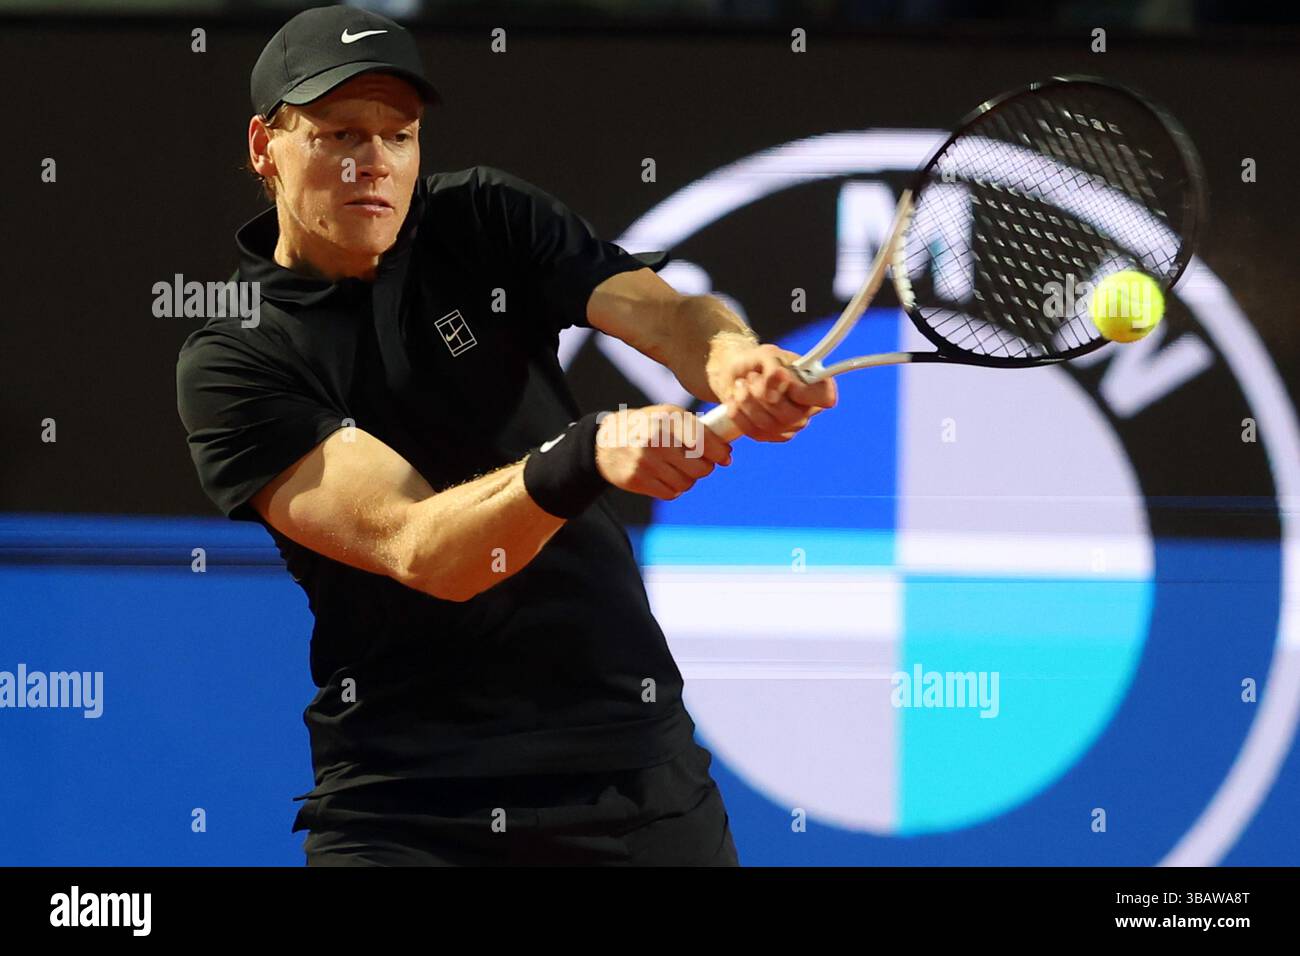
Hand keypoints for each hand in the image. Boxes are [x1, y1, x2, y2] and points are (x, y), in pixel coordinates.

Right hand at [595, 404, 732, 499]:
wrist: (605, 441)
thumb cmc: (646, 427)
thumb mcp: (667, 416)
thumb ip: (696, 430)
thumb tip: (727, 454)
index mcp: (668, 417)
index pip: (704, 441)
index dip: (720, 453)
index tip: (725, 458)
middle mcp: (656, 437)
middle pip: (700, 467)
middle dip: (704, 468)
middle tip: (697, 463)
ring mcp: (645, 459)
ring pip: (686, 483)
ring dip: (687, 480)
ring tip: (675, 469)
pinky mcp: (637, 479)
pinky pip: (670, 493)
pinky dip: (672, 489)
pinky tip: (663, 477)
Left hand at [711, 342, 837, 441]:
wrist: (737, 373)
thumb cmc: (759, 362)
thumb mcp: (766, 354)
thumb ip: (774, 365)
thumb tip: (778, 377)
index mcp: (816, 385)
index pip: (825, 397)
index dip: (803, 392)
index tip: (782, 375)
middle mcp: (808, 409)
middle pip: (791, 416)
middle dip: (763, 394)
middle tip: (752, 377)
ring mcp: (791, 426)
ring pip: (769, 425)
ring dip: (747, 401)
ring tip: (741, 384)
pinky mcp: (772, 435)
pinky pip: (755, 432)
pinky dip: (739, 413)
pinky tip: (735, 399)